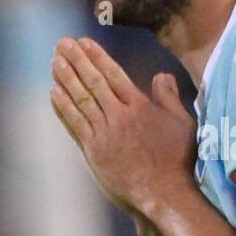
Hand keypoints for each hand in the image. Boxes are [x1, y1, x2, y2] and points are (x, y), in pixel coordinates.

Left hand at [50, 37, 195, 218]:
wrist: (166, 194)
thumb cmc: (179, 160)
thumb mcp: (182, 123)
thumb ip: (169, 97)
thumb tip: (162, 75)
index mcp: (140, 106)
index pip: (113, 74)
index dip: (96, 56)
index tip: (83, 42)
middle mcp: (120, 116)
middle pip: (93, 82)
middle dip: (76, 60)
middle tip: (61, 44)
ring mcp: (105, 134)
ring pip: (81, 100)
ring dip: (66, 79)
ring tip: (55, 62)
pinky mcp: (94, 151)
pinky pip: (75, 124)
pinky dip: (63, 107)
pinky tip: (54, 92)